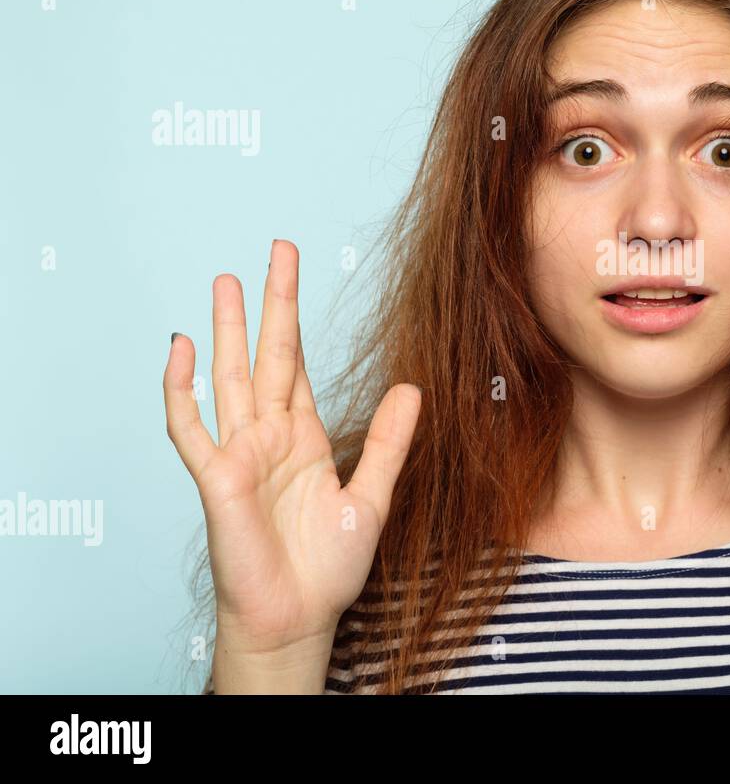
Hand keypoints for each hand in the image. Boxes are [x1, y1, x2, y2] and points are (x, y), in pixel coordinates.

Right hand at [164, 239, 420, 655]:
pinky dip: (182, 390)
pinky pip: (191, 427)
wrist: (299, 618)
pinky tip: (181, 350)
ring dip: (226, 330)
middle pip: (268, 355)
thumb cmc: (328, 566)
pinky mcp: (217, 478)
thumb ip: (388, 443)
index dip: (298, 319)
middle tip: (276, 249)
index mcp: (305, 437)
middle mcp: (270, 436)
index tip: (296, 273)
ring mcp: (241, 453)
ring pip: (230, 377)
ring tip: (225, 281)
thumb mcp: (372, 498)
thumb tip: (411, 388)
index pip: (300, 364)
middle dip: (272, 303)